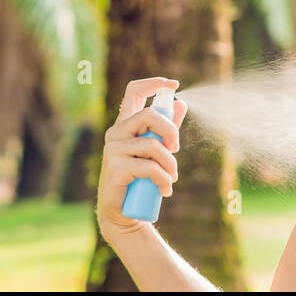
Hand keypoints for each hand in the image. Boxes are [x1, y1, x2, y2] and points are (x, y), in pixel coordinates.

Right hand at [95, 77, 188, 233]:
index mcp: (125, 125)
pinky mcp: (115, 167)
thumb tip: (181, 103)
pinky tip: (165, 189)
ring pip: (153, 145)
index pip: (134, 91)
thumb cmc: (140, 179)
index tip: (173, 85)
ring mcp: (113, 149)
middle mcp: (116, 133)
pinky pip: (149, 167)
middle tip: (175, 149)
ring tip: (172, 178)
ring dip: (170, 164)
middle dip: (171, 131)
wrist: (123, 211)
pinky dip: (163, 179)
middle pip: (149, 115)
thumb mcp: (156, 152)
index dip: (153, 83)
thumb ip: (167, 129)